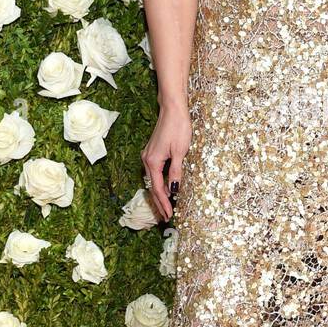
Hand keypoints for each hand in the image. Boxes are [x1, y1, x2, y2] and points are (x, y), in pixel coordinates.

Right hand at [142, 102, 191, 222]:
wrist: (172, 109)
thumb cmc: (178, 127)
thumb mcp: (180, 152)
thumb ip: (176, 172)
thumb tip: (174, 190)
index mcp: (152, 161)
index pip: (158, 189)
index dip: (164, 203)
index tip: (170, 215)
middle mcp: (147, 160)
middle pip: (153, 187)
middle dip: (159, 203)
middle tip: (166, 217)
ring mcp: (148, 156)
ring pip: (153, 180)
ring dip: (158, 194)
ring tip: (165, 207)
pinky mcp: (152, 152)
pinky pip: (154, 173)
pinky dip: (158, 183)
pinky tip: (164, 189)